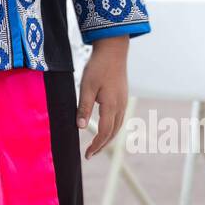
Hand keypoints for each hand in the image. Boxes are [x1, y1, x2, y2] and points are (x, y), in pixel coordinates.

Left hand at [76, 36, 128, 158]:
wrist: (113, 50)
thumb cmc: (98, 67)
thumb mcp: (87, 87)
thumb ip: (84, 108)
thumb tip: (81, 128)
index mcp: (112, 106)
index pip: (105, 132)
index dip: (96, 145)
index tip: (87, 155)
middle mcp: (121, 106)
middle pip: (113, 133)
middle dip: (102, 145)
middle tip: (90, 154)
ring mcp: (124, 101)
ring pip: (118, 126)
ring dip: (108, 137)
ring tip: (97, 145)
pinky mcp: (123, 96)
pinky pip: (119, 118)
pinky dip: (112, 128)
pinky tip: (105, 127)